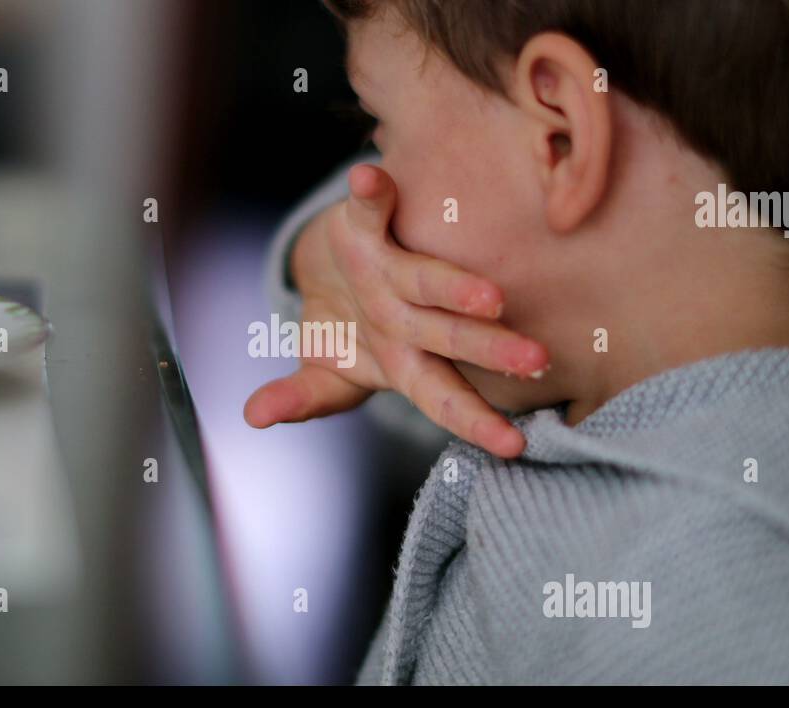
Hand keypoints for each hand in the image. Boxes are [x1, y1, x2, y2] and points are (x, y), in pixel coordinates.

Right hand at [244, 163, 547, 456]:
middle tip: (537, 361)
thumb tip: (252, 416)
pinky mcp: (365, 228)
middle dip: (490, 350)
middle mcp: (408, 317)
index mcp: (405, 361)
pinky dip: (368, 195)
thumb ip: (299, 398)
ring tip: (486, 296)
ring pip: (426, 279)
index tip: (513, 445)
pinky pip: (368, 210)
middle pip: (450, 338)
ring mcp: (392, 271)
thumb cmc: (347, 335)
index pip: (445, 397)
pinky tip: (368, 180)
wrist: (334, 270)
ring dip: (452, 287)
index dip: (475, 422)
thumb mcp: (324, 375)